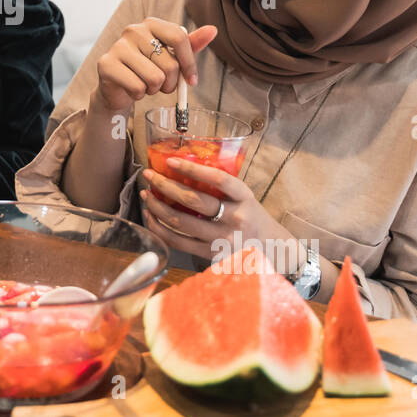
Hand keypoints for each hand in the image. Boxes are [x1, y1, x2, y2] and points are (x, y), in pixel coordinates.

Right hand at [92, 19, 216, 114]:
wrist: (119, 86)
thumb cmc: (149, 69)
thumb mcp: (173, 56)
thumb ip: (191, 44)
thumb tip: (212, 30)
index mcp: (151, 24)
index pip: (179, 37)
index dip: (189, 63)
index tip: (192, 80)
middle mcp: (133, 30)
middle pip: (169, 63)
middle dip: (170, 83)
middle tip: (162, 85)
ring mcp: (118, 46)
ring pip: (154, 78)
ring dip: (154, 89)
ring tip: (145, 85)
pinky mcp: (106, 64)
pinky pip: (137, 87)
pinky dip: (139, 94)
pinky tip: (132, 88)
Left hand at [139, 158, 301, 267]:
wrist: (270, 249)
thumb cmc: (250, 216)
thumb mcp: (244, 197)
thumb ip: (221, 187)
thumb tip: (183, 167)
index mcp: (244, 198)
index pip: (219, 179)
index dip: (193, 169)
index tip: (171, 161)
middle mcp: (235, 218)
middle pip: (193, 201)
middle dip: (165, 186)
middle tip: (149, 175)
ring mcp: (222, 239)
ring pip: (181, 223)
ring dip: (158, 207)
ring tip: (146, 195)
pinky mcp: (211, 255)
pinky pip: (179, 242)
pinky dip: (160, 229)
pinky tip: (151, 218)